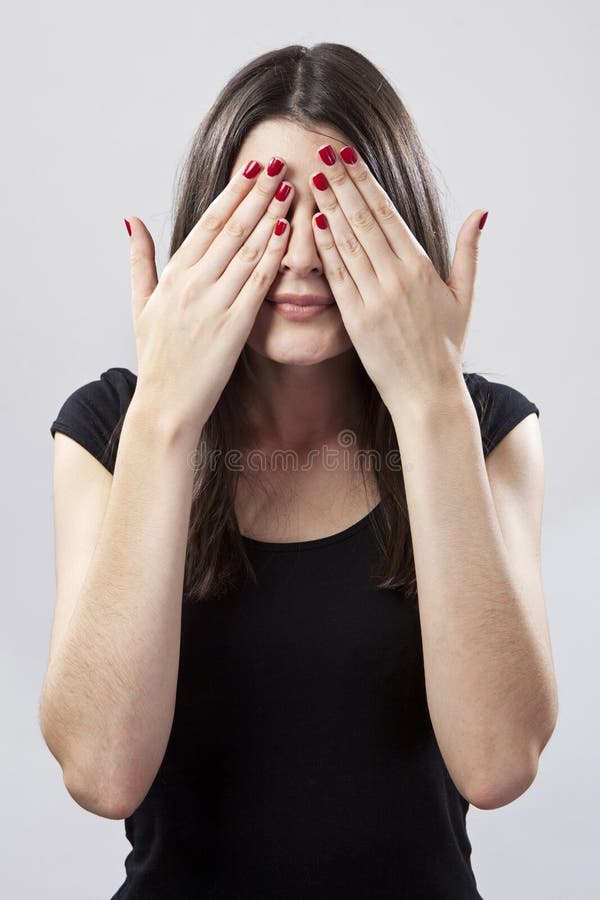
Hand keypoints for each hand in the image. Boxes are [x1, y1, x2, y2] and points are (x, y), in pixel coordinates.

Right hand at [124, 156, 292, 442]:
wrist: (165, 405)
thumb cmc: (157, 358)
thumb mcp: (140, 304)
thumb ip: (140, 260)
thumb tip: (132, 220)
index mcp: (174, 275)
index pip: (207, 223)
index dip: (232, 193)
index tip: (251, 168)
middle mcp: (193, 283)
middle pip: (230, 227)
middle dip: (256, 193)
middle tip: (278, 164)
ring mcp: (214, 303)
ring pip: (247, 249)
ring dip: (270, 215)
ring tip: (289, 188)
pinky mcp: (234, 326)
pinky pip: (258, 282)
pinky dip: (273, 254)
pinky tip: (288, 232)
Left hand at [308, 144, 486, 414]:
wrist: (428, 393)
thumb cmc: (446, 346)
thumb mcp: (464, 296)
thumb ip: (469, 251)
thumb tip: (480, 212)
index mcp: (421, 267)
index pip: (386, 212)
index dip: (364, 181)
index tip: (346, 156)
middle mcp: (397, 277)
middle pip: (362, 219)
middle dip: (340, 183)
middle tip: (320, 152)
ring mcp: (375, 298)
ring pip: (347, 243)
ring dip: (328, 207)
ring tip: (312, 179)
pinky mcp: (356, 320)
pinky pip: (337, 277)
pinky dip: (325, 249)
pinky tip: (313, 224)